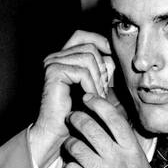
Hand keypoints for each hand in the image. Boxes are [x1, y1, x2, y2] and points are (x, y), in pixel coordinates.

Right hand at [28, 31, 113, 167]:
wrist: (58, 131)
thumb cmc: (77, 113)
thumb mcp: (96, 88)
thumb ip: (104, 71)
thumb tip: (114, 55)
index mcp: (64, 56)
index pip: (83, 35)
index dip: (101, 42)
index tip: (114, 60)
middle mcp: (56, 56)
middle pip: (90, 46)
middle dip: (102, 67)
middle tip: (102, 89)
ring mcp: (53, 62)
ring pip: (88, 57)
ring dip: (98, 79)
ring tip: (97, 96)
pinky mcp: (53, 71)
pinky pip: (82, 72)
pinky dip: (91, 86)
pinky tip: (90, 99)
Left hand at [63, 93, 161, 167]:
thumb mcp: (141, 165)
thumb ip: (128, 146)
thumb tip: (116, 128)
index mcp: (131, 151)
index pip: (112, 118)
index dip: (97, 104)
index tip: (88, 98)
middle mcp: (116, 159)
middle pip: (89, 127)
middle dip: (76, 118)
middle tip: (72, 117)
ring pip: (76, 146)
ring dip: (70, 143)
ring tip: (71, 144)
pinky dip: (69, 166)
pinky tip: (73, 167)